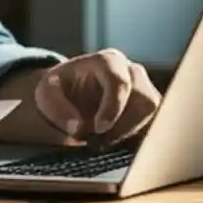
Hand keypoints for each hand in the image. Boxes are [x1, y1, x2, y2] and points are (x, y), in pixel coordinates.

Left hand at [34, 49, 160, 146]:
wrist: (70, 96)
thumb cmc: (59, 91)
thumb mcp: (46, 94)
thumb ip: (57, 108)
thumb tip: (77, 127)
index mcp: (107, 60)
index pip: (119, 81)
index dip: (112, 107)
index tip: (98, 129)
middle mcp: (131, 71)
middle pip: (144, 98)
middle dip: (122, 124)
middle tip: (99, 141)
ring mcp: (144, 88)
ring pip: (153, 113)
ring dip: (130, 132)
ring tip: (104, 142)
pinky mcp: (149, 107)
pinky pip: (156, 124)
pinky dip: (137, 137)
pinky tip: (116, 142)